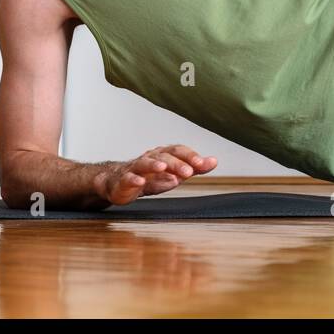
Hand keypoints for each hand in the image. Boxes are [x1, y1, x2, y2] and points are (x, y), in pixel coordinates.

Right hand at [94, 145, 217, 205]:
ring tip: (163, 168)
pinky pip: (128, 178)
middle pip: (164, 157)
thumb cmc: (151, 177)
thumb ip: (194, 167)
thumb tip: (214, 161)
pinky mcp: (124, 181)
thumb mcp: (175, 173)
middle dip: (177, 164)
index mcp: (164, 155)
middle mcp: (150, 158)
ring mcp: (136, 169)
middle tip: (189, 172)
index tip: (203, 164)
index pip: (178, 150)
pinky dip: (134, 180)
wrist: (119, 182)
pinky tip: (140, 182)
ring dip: (154, 165)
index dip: (190, 156)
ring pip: (145, 163)